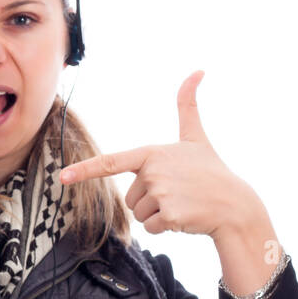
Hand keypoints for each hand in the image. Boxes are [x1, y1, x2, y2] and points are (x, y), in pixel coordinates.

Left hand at [58, 71, 259, 237]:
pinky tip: (185, 217)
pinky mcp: (169, 215)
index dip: (85, 170)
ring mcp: (160, 193)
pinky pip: (151, 228)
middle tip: (178, 193)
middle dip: (151, 201)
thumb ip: (188, 105)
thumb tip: (197, 70)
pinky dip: (165, 228)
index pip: (111, 162)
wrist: (235, 205)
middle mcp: (153, 172)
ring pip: (139, 214)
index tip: (62, 177)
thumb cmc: (211, 171)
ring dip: (158, 214)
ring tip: (182, 203)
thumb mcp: (196, 137)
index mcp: (152, 153)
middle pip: (130, 198)